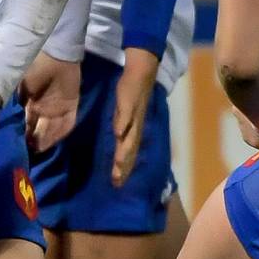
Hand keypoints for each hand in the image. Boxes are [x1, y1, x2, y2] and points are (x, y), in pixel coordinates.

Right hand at [21, 52, 80, 152]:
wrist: (54, 55)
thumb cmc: (35, 67)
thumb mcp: (22, 85)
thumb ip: (20, 101)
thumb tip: (16, 116)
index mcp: (32, 103)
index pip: (29, 123)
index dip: (25, 134)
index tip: (19, 145)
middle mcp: (45, 108)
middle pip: (41, 128)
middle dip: (35, 140)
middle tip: (29, 151)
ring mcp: (59, 107)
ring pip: (53, 128)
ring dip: (47, 139)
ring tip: (39, 149)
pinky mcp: (72, 105)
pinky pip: (68, 122)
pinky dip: (61, 132)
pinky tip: (53, 141)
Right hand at [111, 48, 158, 186]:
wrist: (141, 74)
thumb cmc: (132, 94)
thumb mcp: (125, 113)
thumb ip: (121, 125)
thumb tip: (117, 138)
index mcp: (134, 130)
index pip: (130, 153)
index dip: (124, 168)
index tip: (117, 184)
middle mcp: (135, 127)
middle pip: (130, 150)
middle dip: (124, 166)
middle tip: (117, 181)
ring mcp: (133, 116)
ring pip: (129, 137)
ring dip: (124, 151)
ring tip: (118, 164)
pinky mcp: (129, 103)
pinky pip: (126, 116)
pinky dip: (122, 125)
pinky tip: (117, 134)